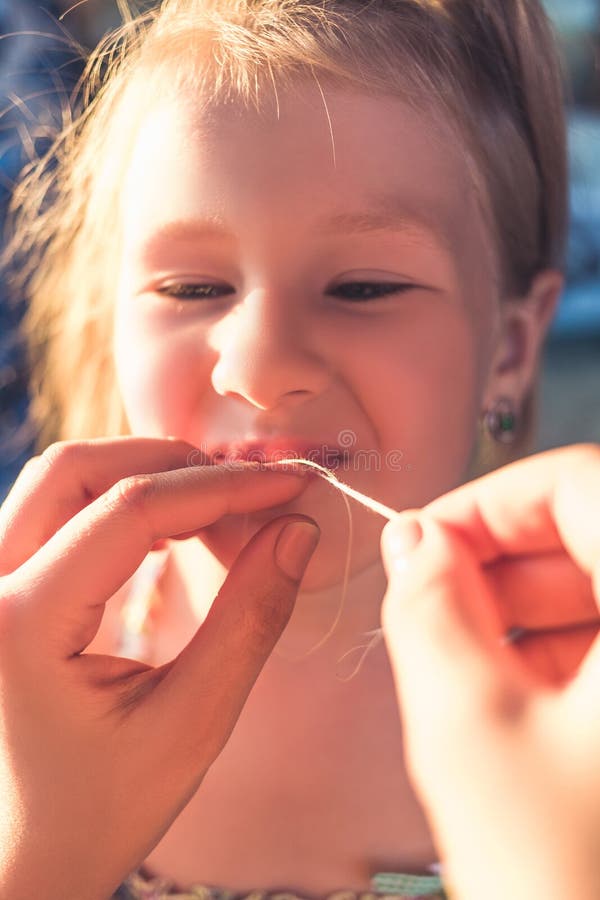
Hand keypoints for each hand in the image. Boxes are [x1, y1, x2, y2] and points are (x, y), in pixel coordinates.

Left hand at [0, 437, 318, 899]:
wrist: (18, 863)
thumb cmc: (98, 811)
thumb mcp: (190, 724)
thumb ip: (249, 619)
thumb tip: (295, 531)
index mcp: (20, 623)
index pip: (131, 512)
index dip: (223, 487)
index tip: (290, 482)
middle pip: (78, 469)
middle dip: (175, 465)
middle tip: (254, 488)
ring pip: (60, 479)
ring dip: (144, 475)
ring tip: (220, 504)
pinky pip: (54, 512)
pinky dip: (120, 501)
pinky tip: (172, 529)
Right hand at [380, 443, 599, 899]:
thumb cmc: (571, 887)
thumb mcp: (472, 732)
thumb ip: (429, 611)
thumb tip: (413, 544)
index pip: (582, 482)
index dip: (491, 500)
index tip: (426, 539)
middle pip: (599, 533)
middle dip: (506, 560)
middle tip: (432, 598)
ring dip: (535, 608)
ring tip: (469, 660)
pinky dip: (572, 654)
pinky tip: (522, 699)